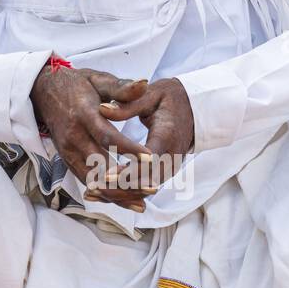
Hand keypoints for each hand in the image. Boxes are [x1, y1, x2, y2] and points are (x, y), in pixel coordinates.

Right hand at [30, 66, 153, 210]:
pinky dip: (107, 194)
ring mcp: (68, 152)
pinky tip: (127, 201)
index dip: (129, 149)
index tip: (151, 158)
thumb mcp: (98, 79)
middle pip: (100, 167)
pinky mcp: (67, 161)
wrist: (43, 91)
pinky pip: (88, 183)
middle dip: (127, 181)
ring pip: (94, 181)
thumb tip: (144, 83)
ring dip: (118, 194)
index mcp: (84, 115)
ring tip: (143, 201)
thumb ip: (121, 87)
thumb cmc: (76, 84)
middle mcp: (74, 137)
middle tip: (153, 188)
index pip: (107, 136)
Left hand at [92, 78, 194, 206]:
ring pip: (144, 189)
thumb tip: (102, 108)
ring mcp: (170, 167)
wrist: (196, 109)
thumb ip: (127, 104)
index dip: (128, 170)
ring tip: (92, 192)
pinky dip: (126, 191)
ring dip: (120, 193)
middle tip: (92, 188)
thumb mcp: (150, 95)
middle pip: (145, 181)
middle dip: (119, 187)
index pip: (148, 160)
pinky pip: (145, 187)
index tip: (106, 176)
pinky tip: (104, 191)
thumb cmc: (171, 98)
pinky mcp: (165, 172)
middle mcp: (171, 157)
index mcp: (168, 136)